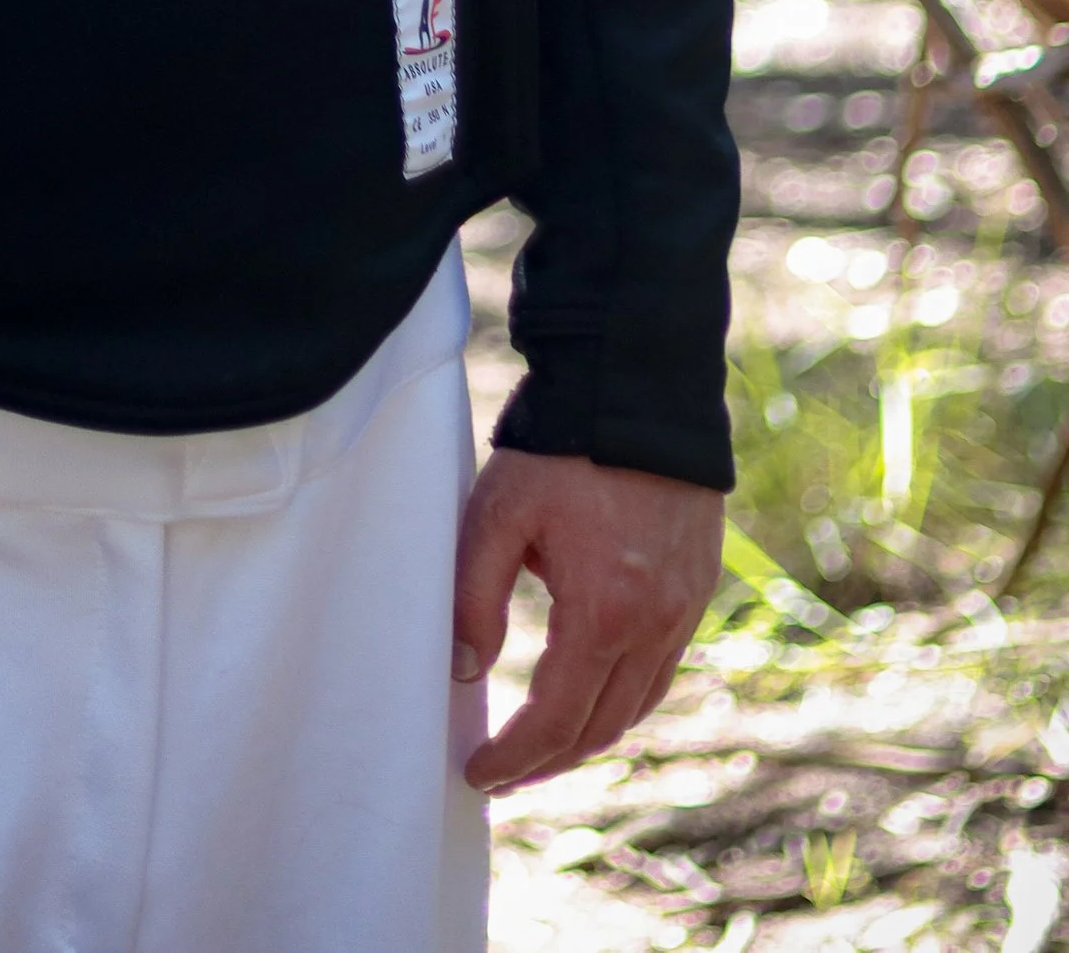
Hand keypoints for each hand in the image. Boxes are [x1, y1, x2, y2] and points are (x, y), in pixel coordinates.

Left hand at [453, 449, 721, 791]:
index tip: (477, 773)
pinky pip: (661, 669)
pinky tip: (591, 692)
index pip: (557, 719)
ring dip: (590, 735)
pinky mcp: (697, 587)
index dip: (516, 757)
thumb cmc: (561, 449)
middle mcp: (656, 623)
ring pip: (638, 705)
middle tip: (503, 773)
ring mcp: (684, 608)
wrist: (641, 388)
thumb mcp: (497, 515)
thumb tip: (465, 670)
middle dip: (549, 760)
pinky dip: (623, 696)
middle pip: (601, 727)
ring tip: (543, 745)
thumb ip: (474, 597)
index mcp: (605, 612)